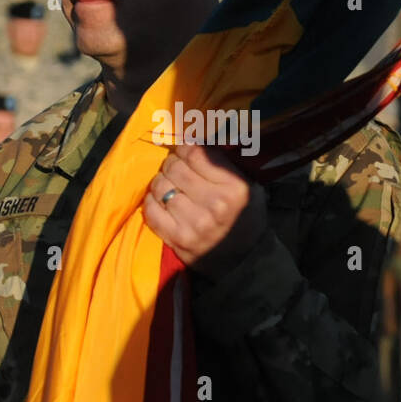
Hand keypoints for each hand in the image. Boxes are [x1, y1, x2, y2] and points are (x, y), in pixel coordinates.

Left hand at [143, 142, 267, 281]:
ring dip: (161, 181)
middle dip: (172, 163)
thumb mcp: (249, 188)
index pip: (197, 154)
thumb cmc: (246, 219)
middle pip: (175, 167)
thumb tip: (194, 139)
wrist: (245, 262)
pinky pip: (151, 211)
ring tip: (168, 184)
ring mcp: (194, 223)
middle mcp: (214, 204)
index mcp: (234, 188)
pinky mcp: (178, 239)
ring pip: (161, 186)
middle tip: (174, 167)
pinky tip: (159, 200)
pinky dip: (151, 201)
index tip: (183, 150)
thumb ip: (225, 164)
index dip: (185, 147)